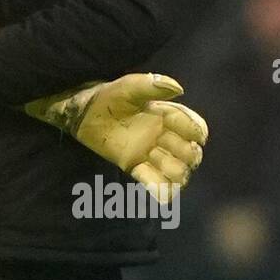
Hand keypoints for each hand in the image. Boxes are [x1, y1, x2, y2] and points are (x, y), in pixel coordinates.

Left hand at [25, 73, 207, 199]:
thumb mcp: (129, 86)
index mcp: (167, 116)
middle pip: (191, 153)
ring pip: (177, 171)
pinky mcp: (134, 166)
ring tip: (158, 164)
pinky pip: (154, 182)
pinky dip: (160, 190)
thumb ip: (151, 85)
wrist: (83, 113)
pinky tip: (160, 193)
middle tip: (168, 146)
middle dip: (187, 154)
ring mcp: (150, 153)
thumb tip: (179, 89)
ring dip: (175, 173)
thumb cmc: (108, 97)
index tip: (189, 133)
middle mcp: (163, 136)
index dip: (196, 131)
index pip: (194, 127)